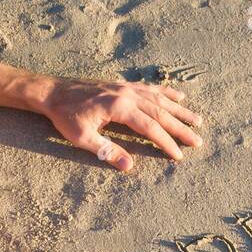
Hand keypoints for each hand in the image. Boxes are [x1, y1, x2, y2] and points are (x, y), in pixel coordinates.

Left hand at [37, 77, 202, 170]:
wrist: (53, 92)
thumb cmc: (65, 117)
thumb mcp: (82, 138)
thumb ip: (106, 151)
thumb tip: (128, 166)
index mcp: (120, 107)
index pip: (150, 128)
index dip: (166, 143)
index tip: (179, 156)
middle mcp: (128, 94)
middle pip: (161, 113)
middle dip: (181, 128)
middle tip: (198, 141)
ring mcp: (127, 87)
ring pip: (160, 99)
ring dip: (180, 110)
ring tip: (197, 120)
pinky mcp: (124, 85)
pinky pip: (151, 88)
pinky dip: (167, 92)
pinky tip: (179, 96)